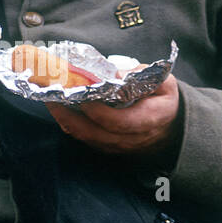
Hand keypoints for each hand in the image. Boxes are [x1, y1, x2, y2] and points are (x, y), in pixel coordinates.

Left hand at [45, 74, 180, 156]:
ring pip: (86, 138)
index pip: (117, 121)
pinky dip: (71, 125)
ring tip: (50, 100)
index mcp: (148, 120)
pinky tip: (60, 109)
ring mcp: (117, 147)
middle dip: (69, 115)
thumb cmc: (164, 101)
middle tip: (52, 96)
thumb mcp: (164, 83)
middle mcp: (130, 139)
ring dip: (66, 120)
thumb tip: (116, 74)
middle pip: (94, 133)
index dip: (96, 110)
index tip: (80, 94)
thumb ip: (142, 75)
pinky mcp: (108, 148)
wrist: (171, 128)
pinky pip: (85, 139)